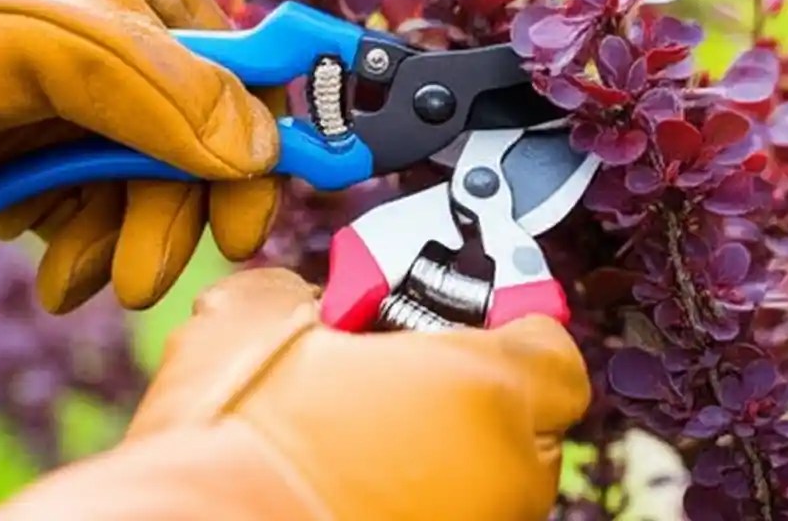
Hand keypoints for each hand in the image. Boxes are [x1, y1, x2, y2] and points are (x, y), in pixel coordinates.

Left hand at [0, 0, 282, 312]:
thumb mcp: (83, 46)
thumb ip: (180, 94)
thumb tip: (261, 153)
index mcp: (165, 11)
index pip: (250, 86)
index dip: (263, 153)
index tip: (251, 219)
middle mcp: (144, 69)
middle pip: (203, 160)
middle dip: (173, 222)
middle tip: (147, 277)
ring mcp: (102, 123)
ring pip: (154, 203)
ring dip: (124, 249)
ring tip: (79, 278)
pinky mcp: (64, 172)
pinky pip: (107, 225)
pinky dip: (88, 257)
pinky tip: (57, 272)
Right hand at [116, 268, 590, 520]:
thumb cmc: (236, 439)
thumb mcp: (261, 319)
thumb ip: (314, 290)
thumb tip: (312, 298)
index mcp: (487, 391)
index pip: (551, 344)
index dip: (511, 319)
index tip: (470, 310)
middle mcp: (504, 473)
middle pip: (529, 416)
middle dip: (478, 388)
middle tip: (407, 370)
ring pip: (493, 475)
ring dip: (452, 447)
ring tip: (371, 432)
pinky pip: (455, 513)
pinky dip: (424, 495)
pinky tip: (360, 481)